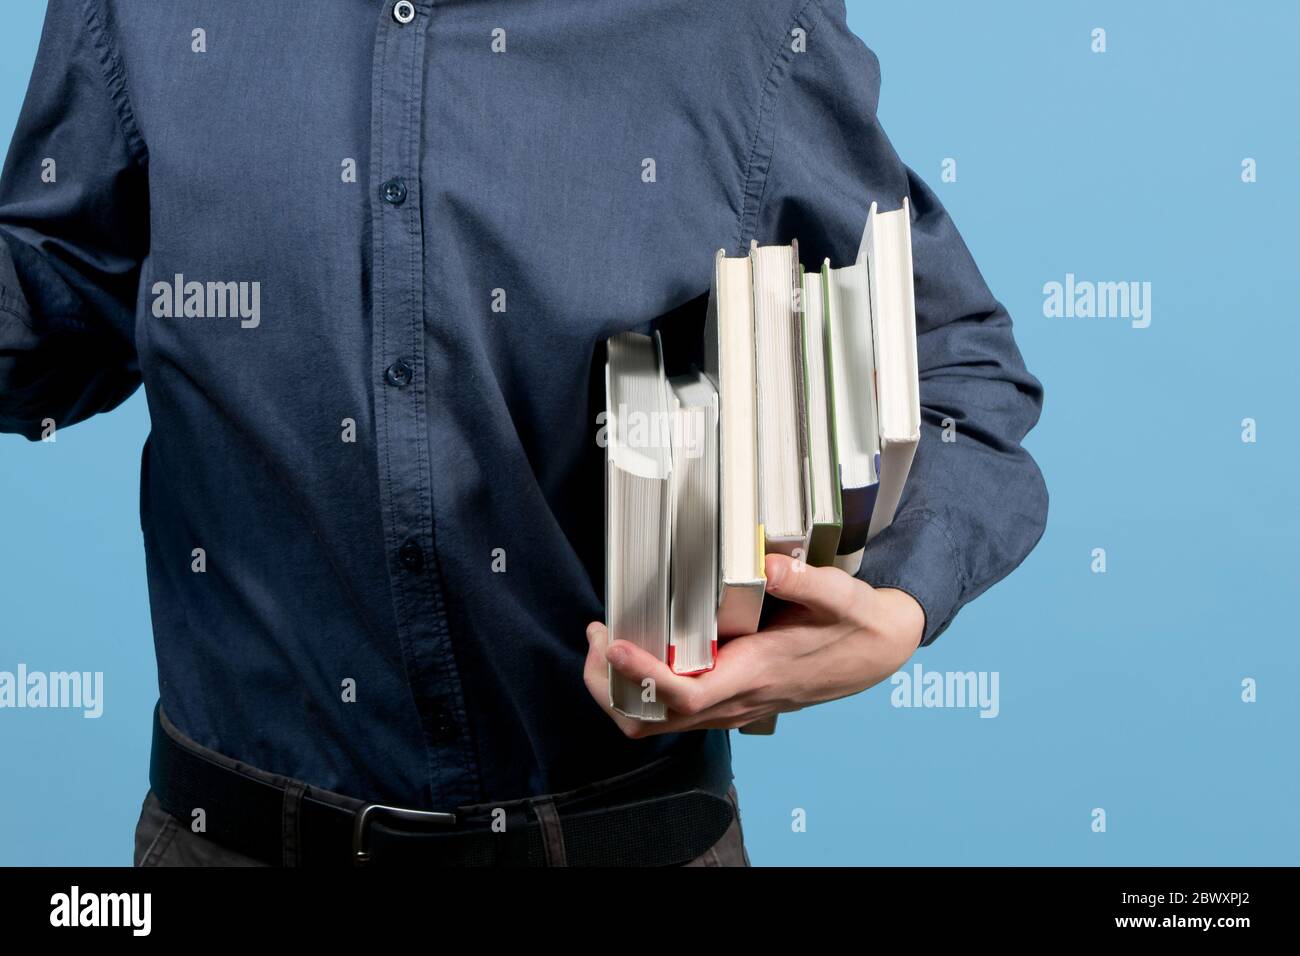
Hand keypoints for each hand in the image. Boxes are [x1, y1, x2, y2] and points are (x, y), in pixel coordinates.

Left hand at [584, 553, 925, 736]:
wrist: (877, 653)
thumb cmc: (855, 625)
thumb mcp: (841, 596)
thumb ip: (806, 581)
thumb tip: (769, 563)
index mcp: (757, 674)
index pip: (687, 694)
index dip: (643, 674)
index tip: (613, 642)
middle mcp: (737, 700)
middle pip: (653, 720)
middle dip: (610, 687)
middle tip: (597, 636)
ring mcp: (730, 707)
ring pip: (657, 722)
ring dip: (619, 690)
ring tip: (604, 642)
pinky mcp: (728, 701)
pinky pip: (671, 712)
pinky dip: (640, 690)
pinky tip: (637, 649)